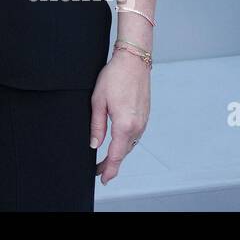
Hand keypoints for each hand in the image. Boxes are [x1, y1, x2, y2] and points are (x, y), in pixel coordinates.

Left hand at [90, 48, 149, 184]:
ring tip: (107, 161)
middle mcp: (137, 126)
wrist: (134, 61)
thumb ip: (97, 126)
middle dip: (112, 164)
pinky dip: (126, 144)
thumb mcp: (98, 101)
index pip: (115, 155)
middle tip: (101, 172)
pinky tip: (119, 144)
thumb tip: (94, 144)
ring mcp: (143, 122)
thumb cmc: (115, 77)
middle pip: (124, 153)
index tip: (102, 178)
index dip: (108, 168)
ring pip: (131, 145)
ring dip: (120, 154)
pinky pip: (135, 136)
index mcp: (124, 124)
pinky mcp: (145, 117)